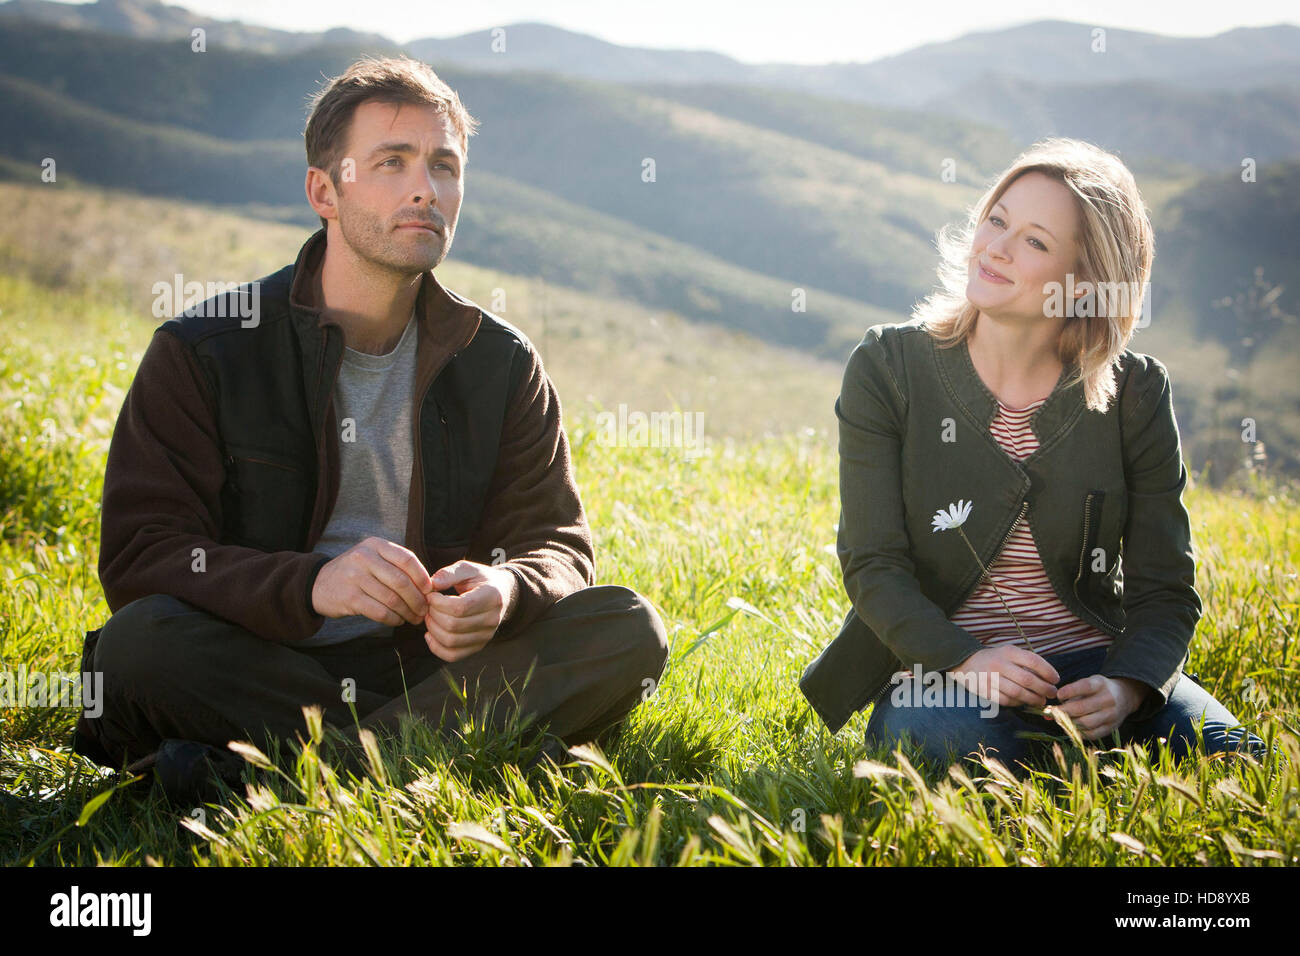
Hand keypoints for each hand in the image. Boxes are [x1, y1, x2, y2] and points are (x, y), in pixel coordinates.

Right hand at [311, 536, 430, 625]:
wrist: (318, 584)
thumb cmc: (356, 573)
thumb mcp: (373, 558)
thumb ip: (396, 566)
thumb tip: (429, 585)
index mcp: (375, 545)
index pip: (407, 558)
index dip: (422, 576)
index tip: (429, 590)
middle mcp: (364, 557)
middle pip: (401, 582)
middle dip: (417, 599)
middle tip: (424, 610)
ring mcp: (355, 577)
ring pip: (392, 599)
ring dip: (407, 612)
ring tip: (414, 618)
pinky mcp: (350, 598)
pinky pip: (380, 612)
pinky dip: (393, 619)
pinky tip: (398, 621)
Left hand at [422, 560, 518, 661]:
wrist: (501, 594)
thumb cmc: (480, 579)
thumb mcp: (467, 568)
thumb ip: (449, 574)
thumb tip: (431, 584)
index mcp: (492, 596)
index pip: (461, 607)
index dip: (439, 603)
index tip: (431, 595)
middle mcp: (492, 619)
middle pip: (453, 626)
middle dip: (433, 615)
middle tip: (427, 605)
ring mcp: (486, 635)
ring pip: (451, 642)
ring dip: (432, 630)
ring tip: (429, 616)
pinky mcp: (478, 646)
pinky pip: (453, 655)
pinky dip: (436, 648)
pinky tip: (430, 634)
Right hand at [951, 646, 1060, 708]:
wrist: (966, 662)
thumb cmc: (995, 659)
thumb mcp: (1009, 653)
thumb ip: (1026, 662)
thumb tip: (1049, 678)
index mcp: (1008, 652)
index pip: (1033, 661)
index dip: (1048, 672)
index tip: (1056, 679)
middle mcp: (999, 664)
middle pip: (1027, 680)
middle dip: (1044, 689)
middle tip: (1052, 693)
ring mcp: (991, 678)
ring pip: (1018, 693)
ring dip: (1033, 699)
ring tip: (1041, 700)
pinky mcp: (985, 691)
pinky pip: (1006, 700)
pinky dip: (1018, 703)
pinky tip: (1024, 702)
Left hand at [1051, 674, 1148, 739]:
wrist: (1124, 697)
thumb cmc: (1097, 690)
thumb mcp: (1087, 684)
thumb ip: (1068, 695)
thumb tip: (1046, 713)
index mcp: (1101, 684)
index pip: (1085, 687)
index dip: (1070, 691)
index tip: (1058, 695)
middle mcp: (1108, 699)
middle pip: (1082, 708)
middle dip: (1064, 711)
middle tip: (1053, 712)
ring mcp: (1112, 715)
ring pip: (1086, 723)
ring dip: (1070, 723)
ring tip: (1061, 720)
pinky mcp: (1111, 728)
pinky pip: (1092, 734)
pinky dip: (1079, 732)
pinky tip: (1071, 728)